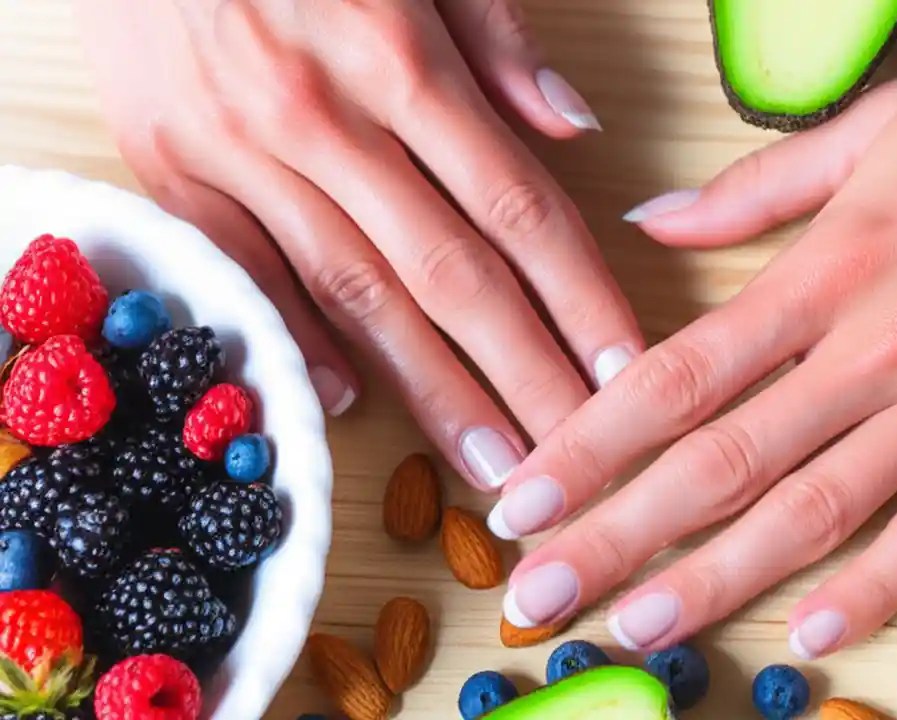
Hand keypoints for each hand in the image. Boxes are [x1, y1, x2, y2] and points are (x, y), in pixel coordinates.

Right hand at [74, 0, 642, 488]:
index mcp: (400, 55)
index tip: (623, 369)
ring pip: (357, 292)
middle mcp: (326, 115)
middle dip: (523, 374)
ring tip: (492, 461)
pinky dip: (296, 340)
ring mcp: (242, 149)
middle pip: (450, 272)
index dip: (579, 298)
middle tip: (575, 453)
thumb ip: (499, 38)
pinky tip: (351, 406)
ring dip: (432, 389)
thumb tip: (573, 128)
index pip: (517, 207)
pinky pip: (243, 273)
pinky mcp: (170, 170)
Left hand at [493, 0, 896, 655]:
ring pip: (815, 515)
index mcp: (834, 268)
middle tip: (539, 599)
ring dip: (716, 582)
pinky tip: (808, 631)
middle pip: (722, 466)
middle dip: (617, 541)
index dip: (587, 447)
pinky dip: (874, 589)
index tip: (523, 501)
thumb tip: (653, 220)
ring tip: (638, 630)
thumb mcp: (875, 124)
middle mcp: (884, 348)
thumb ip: (752, 188)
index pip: (678, 378)